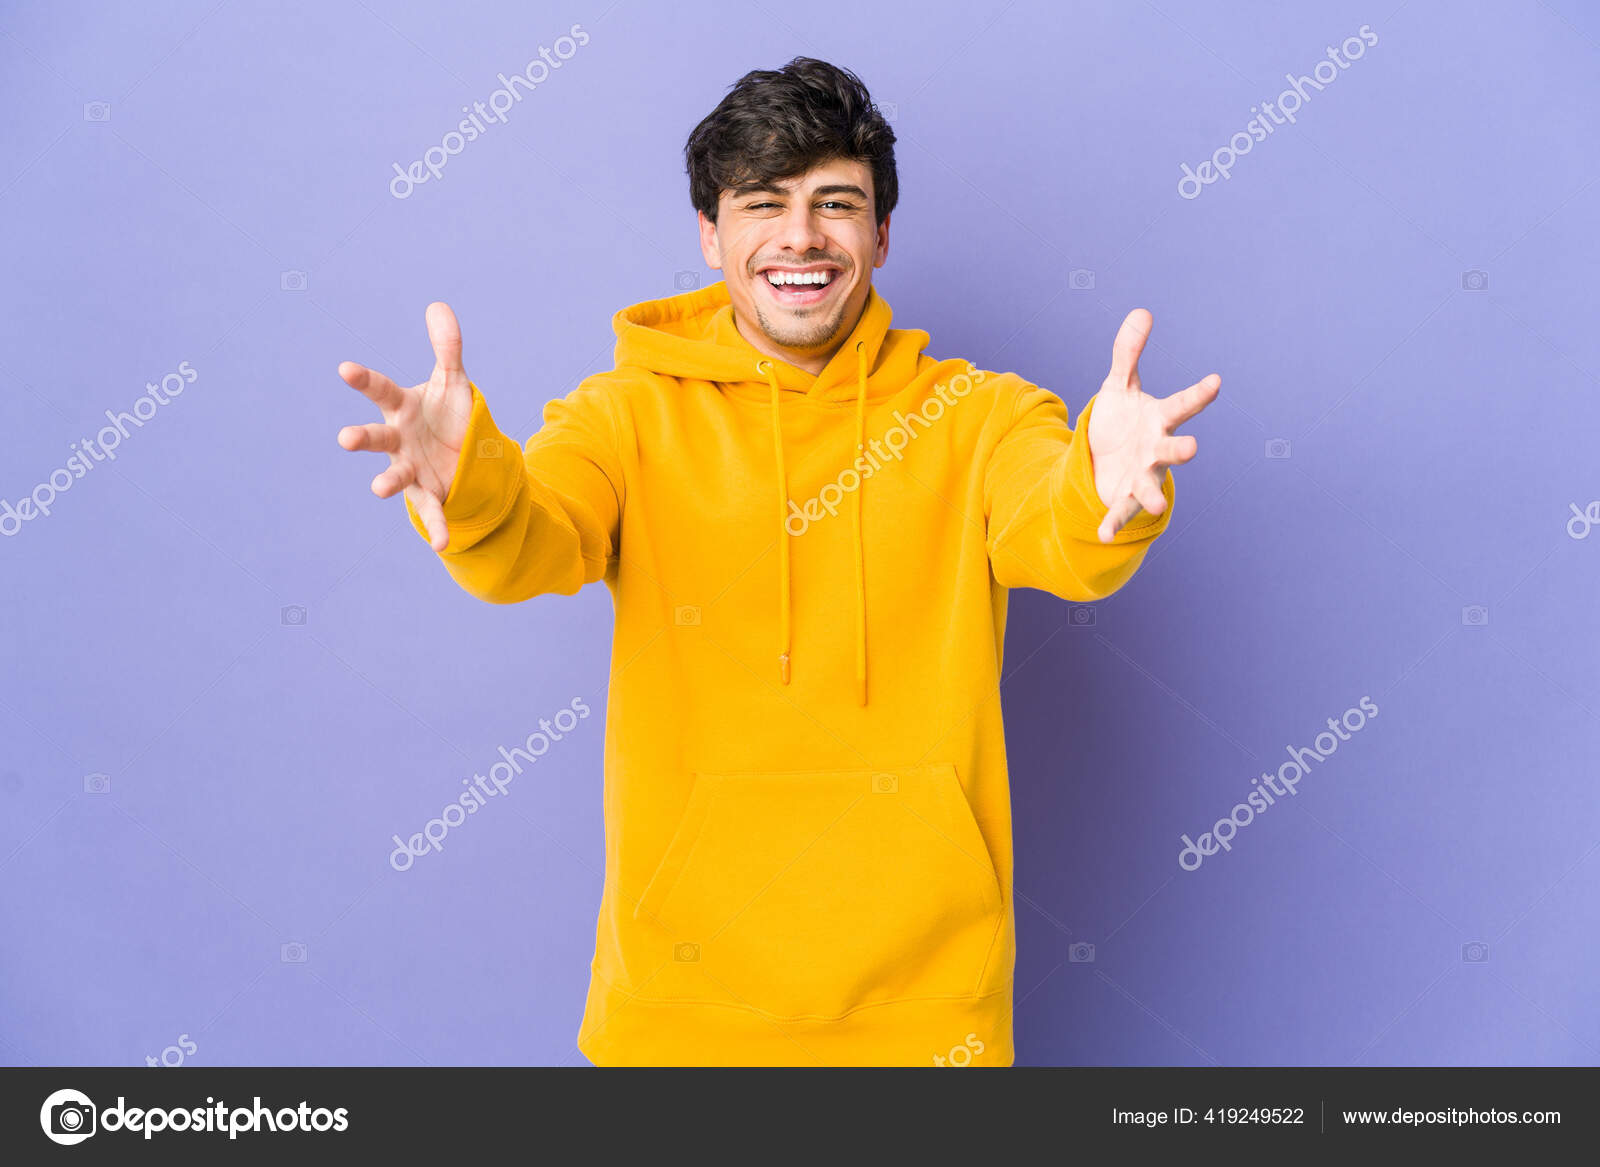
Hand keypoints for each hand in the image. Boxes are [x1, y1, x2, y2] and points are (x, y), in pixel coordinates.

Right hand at [337, 302, 472, 551]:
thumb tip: (438, 305)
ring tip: (378, 488)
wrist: (460, 453)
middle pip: (376, 436)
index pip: (380, 389)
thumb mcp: (453, 381)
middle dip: (361, 437)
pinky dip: (436, 526)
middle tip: (345, 439)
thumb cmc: (447, 413)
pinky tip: (442, 543)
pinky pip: (431, 511)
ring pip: (394, 475)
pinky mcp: (428, 492)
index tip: (345, 368)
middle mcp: (398, 439)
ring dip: (386, 481)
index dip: (363, 379)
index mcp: (401, 407)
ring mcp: (409, 467)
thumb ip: (447, 348)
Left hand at [1086, 308, 1218, 542]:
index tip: (1216, 380)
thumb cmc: (1121, 420)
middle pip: (1172, 449)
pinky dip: (1114, 523)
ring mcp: (1143, 475)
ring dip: (1155, 493)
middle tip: (1193, 447)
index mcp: (1158, 420)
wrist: (1106, 458)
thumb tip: (1142, 311)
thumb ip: (1128, 352)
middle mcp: (1156, 449)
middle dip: (1181, 449)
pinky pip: (1120, 511)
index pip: (1181, 404)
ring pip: (1153, 484)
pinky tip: (1104, 535)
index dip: (1198, 394)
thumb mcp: (1118, 384)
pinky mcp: (1124, 496)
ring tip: (1158, 502)